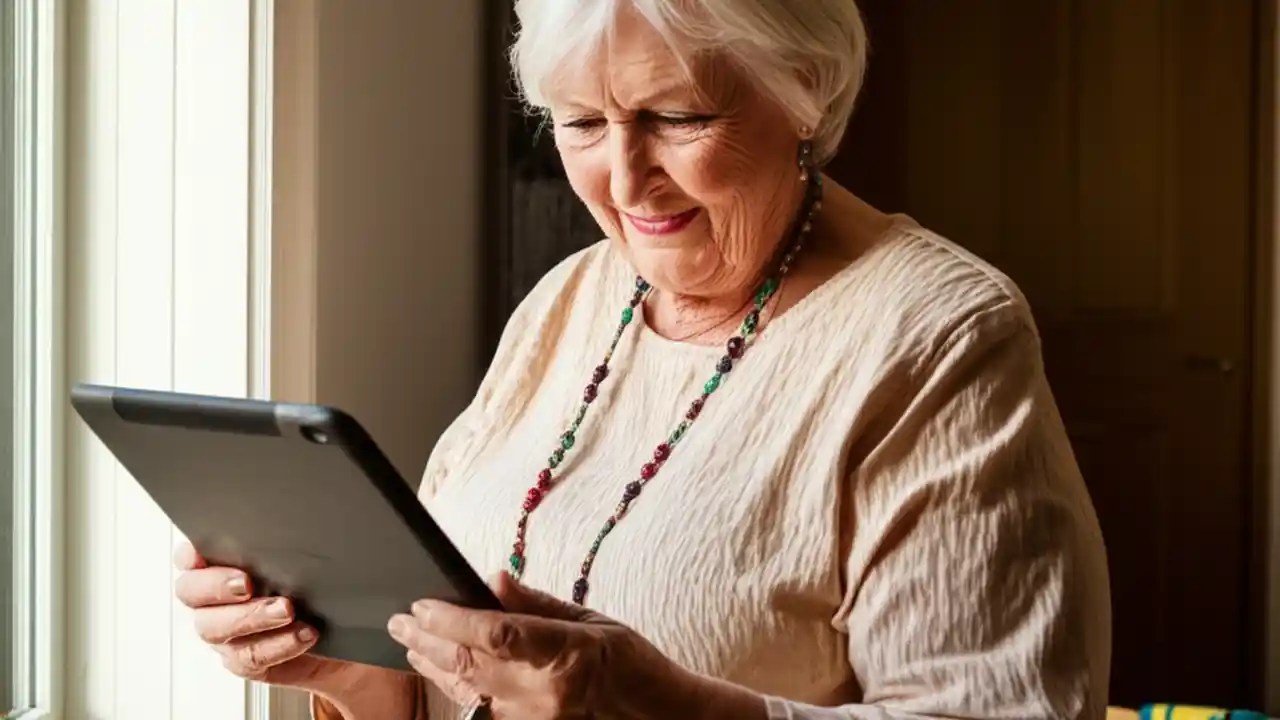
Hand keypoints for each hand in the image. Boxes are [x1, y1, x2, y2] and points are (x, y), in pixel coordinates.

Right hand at [173, 541, 414, 716]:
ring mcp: (226, 633)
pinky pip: (250, 657)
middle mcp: (213, 601)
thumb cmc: (317, 590)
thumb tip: (298, 520)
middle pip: (192, 593)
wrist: (342, 638)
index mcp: (218, 567)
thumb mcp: (304, 560)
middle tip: (247, 583)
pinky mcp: (246, 660)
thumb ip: (287, 545)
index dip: (190, 554)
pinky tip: (305, 633)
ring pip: (217, 628)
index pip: (188, 557)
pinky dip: (279, 644)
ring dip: (253, 617)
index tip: (201, 553)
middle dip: (218, 586)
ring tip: (287, 610)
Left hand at [387, 572, 762, 719]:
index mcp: (568, 654)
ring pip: (470, 693)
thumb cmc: (632, 667)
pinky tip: (442, 673)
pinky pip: (485, 711)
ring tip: (411, 644)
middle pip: (471, 666)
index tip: (422, 604)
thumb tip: (493, 580)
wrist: (660, 719)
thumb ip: (538, 604)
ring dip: (435, 666)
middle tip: (400, 622)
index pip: (496, 634)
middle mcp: (548, 694)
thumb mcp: (594, 621)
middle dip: (428, 641)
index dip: (452, 620)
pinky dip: (460, 690)